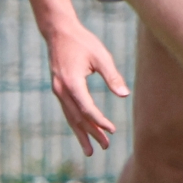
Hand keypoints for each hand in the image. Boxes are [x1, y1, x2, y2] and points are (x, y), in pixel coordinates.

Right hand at [45, 19, 129, 155]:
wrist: (58, 31)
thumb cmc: (83, 41)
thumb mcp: (101, 56)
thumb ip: (112, 76)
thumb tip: (124, 95)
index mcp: (72, 82)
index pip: (87, 109)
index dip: (100, 121)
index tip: (112, 130)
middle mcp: (62, 90)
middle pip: (78, 118)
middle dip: (91, 134)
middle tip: (105, 147)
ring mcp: (58, 90)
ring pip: (71, 117)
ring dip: (82, 133)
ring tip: (91, 151)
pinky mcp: (59, 89)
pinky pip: (68, 110)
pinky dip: (76, 123)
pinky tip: (82, 131)